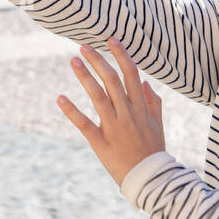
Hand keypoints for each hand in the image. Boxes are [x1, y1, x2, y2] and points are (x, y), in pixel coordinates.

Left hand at [58, 36, 165, 187]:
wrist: (151, 179)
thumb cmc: (154, 150)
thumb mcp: (158, 124)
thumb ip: (154, 102)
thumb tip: (145, 83)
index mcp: (141, 108)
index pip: (131, 74)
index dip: (122, 55)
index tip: (111, 39)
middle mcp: (128, 114)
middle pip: (112, 80)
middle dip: (98, 61)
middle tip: (84, 46)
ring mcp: (114, 127)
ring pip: (98, 97)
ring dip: (85, 77)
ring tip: (73, 61)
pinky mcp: (101, 142)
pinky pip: (84, 124)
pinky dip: (72, 111)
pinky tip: (60, 98)